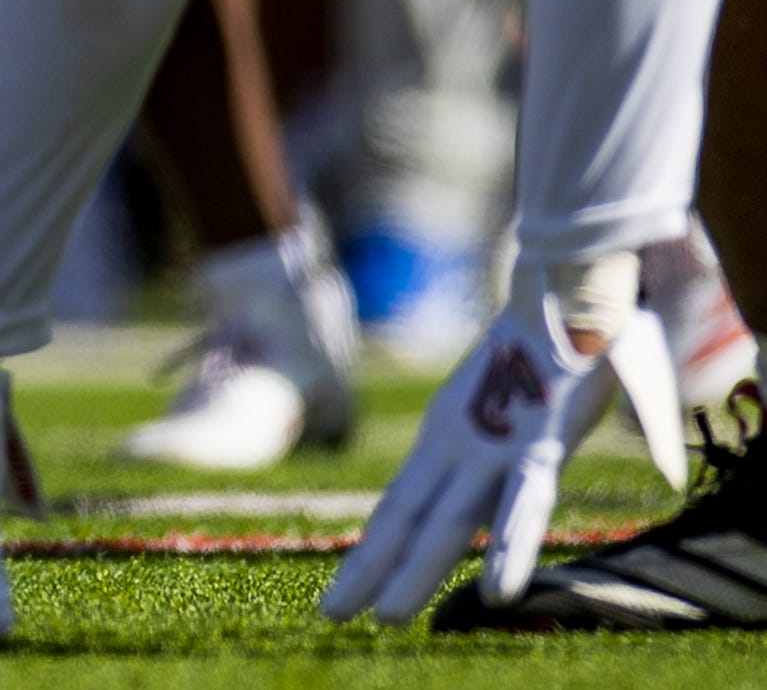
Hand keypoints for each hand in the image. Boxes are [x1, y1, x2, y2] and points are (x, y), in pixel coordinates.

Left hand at [324, 259, 629, 622]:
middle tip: (329, 617)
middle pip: (410, 522)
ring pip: (450, 521)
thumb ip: (524, 447)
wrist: (569, 281)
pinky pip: (524, 504)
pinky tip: (497, 590)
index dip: (377, 549)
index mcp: (455, 441)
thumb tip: (550, 469)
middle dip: (373, 571)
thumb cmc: (553, 344)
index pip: (405, 506)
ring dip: (416, 571)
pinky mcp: (540, 444)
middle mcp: (463, 450)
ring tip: (384, 618)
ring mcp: (497, 448)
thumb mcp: (521, 405)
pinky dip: (509, 546)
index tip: (348, 591)